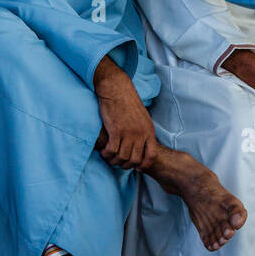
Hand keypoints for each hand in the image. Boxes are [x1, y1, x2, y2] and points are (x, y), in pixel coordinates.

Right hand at [93, 55, 157, 169]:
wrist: (117, 89)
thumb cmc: (127, 102)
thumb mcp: (142, 118)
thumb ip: (142, 132)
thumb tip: (140, 146)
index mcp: (149, 131)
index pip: (151, 156)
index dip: (142, 165)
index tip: (134, 167)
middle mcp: (141, 134)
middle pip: (134, 160)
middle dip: (124, 165)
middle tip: (117, 161)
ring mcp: (129, 133)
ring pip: (122, 157)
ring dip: (113, 160)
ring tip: (108, 156)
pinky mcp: (116, 130)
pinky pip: (112, 151)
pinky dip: (106, 154)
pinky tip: (103, 150)